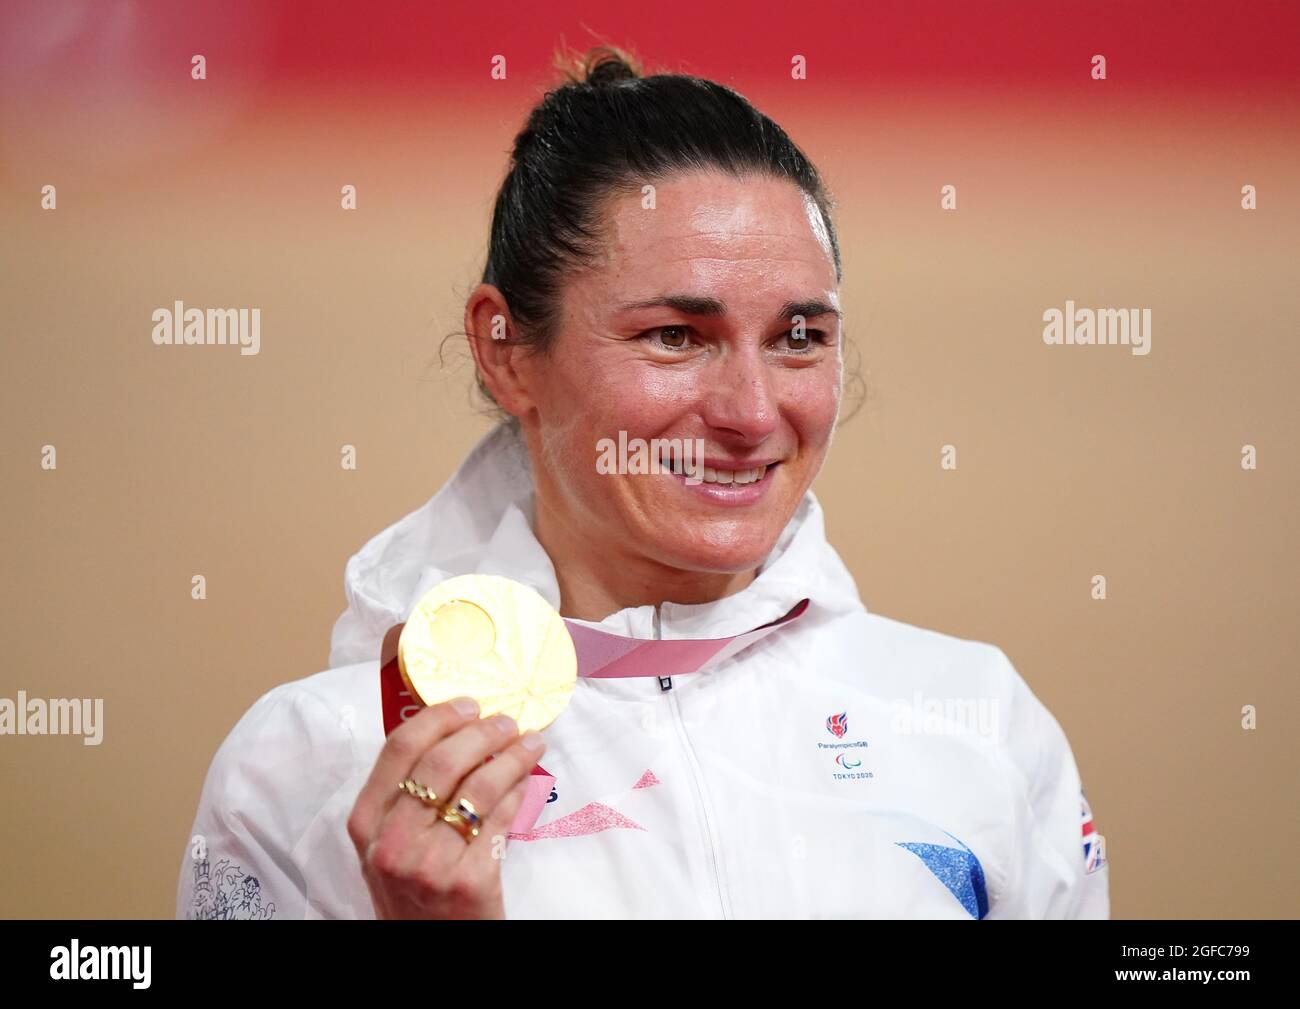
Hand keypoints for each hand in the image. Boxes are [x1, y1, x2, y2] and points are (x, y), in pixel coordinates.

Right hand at [347, 697, 545, 918]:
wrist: (430, 946)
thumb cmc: (412, 887)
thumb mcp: (389, 842)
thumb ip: (405, 795)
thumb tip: (456, 730)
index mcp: (366, 823)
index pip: (398, 749)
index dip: (437, 717)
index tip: (468, 703)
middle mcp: (391, 843)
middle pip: (440, 763)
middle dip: (481, 732)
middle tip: (506, 721)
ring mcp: (429, 864)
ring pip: (478, 787)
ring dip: (511, 756)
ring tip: (530, 742)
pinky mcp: (469, 880)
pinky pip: (501, 819)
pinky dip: (519, 792)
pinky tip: (527, 780)